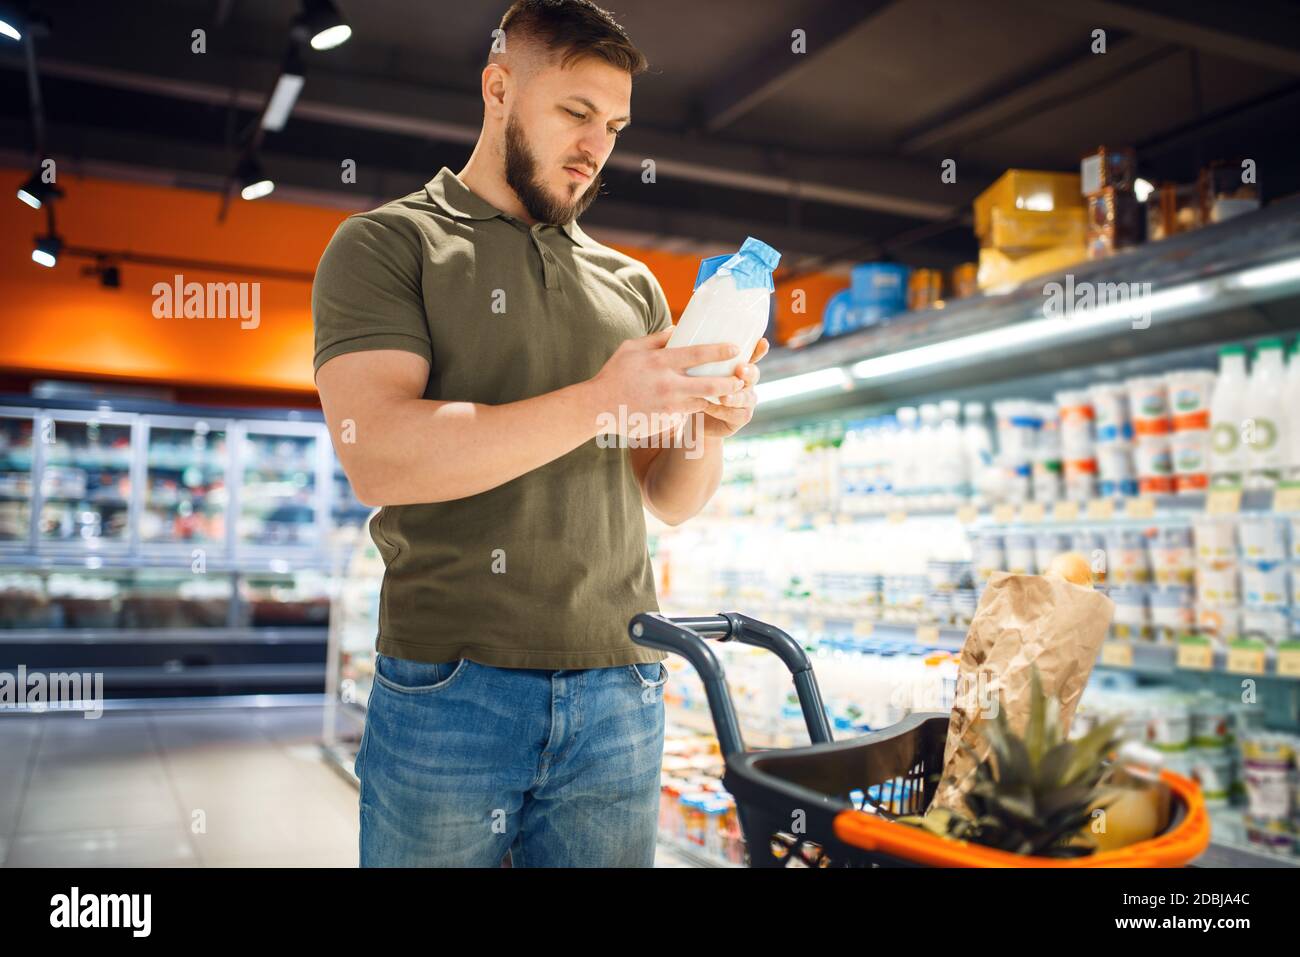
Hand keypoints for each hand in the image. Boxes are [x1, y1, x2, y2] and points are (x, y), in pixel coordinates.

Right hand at [589, 328, 745, 439]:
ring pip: (702, 402)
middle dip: (730, 382)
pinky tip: (701, 404)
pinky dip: (696, 408)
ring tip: (727, 392)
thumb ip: (657, 339)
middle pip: (710, 384)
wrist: (598, 407)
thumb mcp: (631, 348)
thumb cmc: (614, 374)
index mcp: (660, 362)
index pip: (697, 354)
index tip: (735, 349)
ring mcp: (668, 406)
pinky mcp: (666, 421)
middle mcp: (668, 384)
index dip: (719, 351)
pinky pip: (688, 414)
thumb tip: (678, 328)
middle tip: (741, 379)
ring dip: (715, 397)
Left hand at [696, 337, 768, 438]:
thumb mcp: (689, 370)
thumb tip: (674, 330)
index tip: (762, 341)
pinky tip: (712, 408)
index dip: (759, 349)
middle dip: (749, 371)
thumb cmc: (689, 389)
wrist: (689, 419)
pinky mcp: (738, 418)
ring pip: (749, 397)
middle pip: (753, 374)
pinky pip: (738, 415)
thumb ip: (688, 354)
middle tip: (740, 369)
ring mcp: (744, 401)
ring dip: (737, 396)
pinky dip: (725, 411)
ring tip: (724, 396)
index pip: (751, 355)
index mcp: (735, 366)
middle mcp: (743, 382)